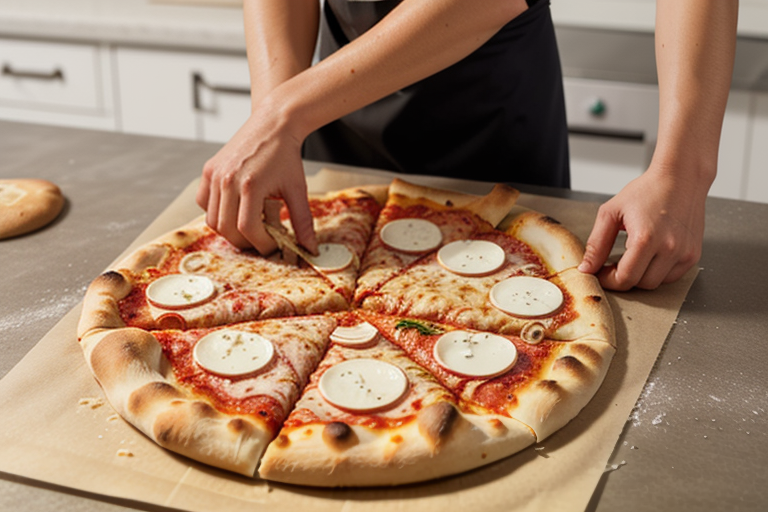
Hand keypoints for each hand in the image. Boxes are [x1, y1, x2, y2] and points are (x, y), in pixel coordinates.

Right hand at [195, 104, 316, 254]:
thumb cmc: (286, 155)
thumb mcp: (298, 189)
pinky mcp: (208, 170)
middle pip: (227, 229)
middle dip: (246, 242)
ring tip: (251, 225)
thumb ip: (303, 222)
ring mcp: (215, 175)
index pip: (247, 229)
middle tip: (262, 241)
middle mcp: (227, 180)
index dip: (261, 244)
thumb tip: (309, 248)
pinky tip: (235, 209)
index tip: (274, 247)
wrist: (273, 123)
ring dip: (230, 230)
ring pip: (212, 220)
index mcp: (250, 184)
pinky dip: (216, 213)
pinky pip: (204, 203)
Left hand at [578, 168, 705, 290]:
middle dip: (624, 278)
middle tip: (613, 266)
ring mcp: (685, 253)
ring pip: (657, 283)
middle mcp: (669, 248)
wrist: (681, 177)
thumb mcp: (611, 212)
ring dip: (641, 276)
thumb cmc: (647, 190)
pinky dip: (658, 272)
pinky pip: (672, 277)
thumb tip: (586, 268)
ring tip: (633, 257)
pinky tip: (650, 255)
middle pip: (641, 284)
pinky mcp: (693, 254)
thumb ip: (597, 243)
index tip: (601, 273)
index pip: (625, 278)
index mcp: (646, 238)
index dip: (608, 281)